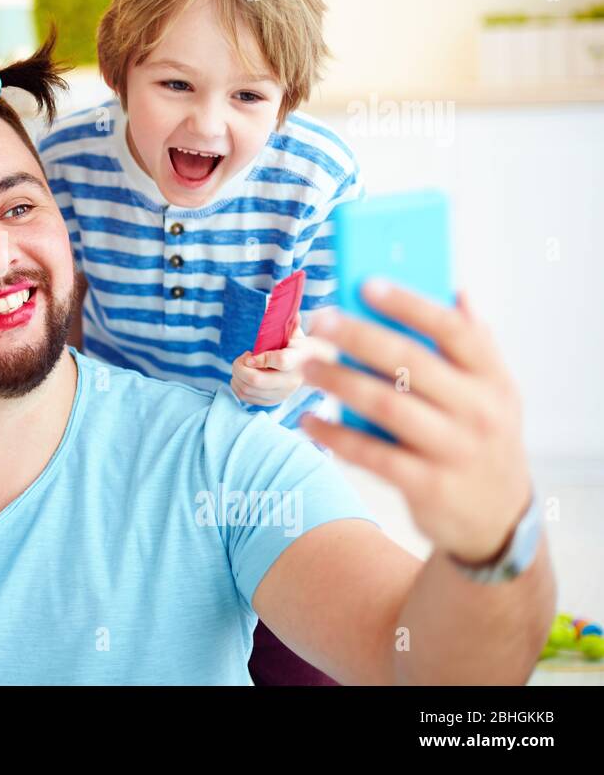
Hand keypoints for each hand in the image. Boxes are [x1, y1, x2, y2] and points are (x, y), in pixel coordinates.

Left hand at [230, 326, 318, 406]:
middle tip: (243, 358)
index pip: (280, 361)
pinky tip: (242, 375)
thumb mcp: (296, 334)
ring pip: (247, 389)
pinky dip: (237, 385)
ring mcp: (282, 394)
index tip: (250, 352)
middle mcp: (291, 381)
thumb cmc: (298, 347)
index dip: (261, 358)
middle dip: (240, 367)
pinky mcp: (272, 401)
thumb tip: (288, 310)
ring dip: (236, 375)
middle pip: (256, 380)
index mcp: (298, 360)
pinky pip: (245, 397)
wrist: (312, 369)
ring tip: (243, 364)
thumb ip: (291, 323)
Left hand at [299, 279, 531, 564]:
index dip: (410, 304)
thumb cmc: (481, 436)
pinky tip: (308, 420)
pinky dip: (335, 435)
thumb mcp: (493, 392)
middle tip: (319, 320)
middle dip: (360, 337)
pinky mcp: (429, 486)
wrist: (498, 519)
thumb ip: (475, 343)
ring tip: (306, 366)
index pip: (455, 331)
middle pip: (412, 363)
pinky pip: (372, 455)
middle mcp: (480, 412)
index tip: (366, 283)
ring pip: (387, 405)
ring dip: (339, 382)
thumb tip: (457, 290)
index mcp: (493, 379)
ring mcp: (455, 451)